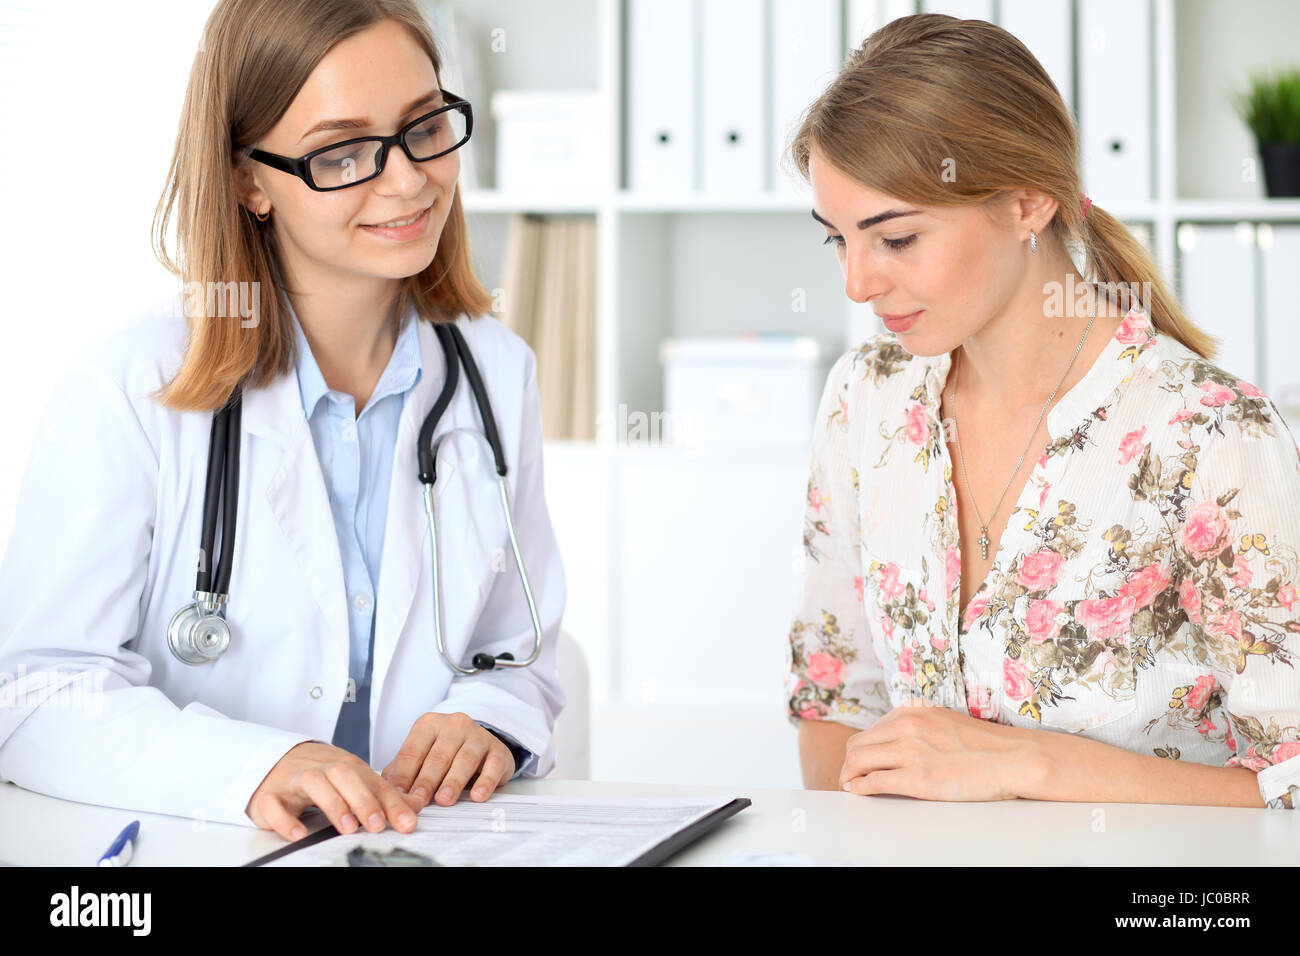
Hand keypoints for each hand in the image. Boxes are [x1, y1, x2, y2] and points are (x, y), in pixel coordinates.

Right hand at [245, 741, 420, 840]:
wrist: (275, 761)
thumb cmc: (321, 774)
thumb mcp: (354, 781)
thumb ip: (383, 795)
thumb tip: (415, 808)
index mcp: (345, 765)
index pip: (372, 780)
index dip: (391, 801)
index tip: (406, 823)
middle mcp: (321, 768)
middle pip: (343, 773)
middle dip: (363, 798)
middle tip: (376, 824)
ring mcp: (293, 780)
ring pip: (313, 782)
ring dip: (333, 804)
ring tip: (348, 827)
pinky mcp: (269, 796)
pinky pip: (273, 804)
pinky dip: (285, 819)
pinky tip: (299, 833)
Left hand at [381, 712, 515, 808]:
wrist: (480, 744)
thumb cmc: (444, 753)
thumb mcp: (421, 756)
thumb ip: (403, 771)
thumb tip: (388, 793)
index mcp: (429, 725)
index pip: (413, 751)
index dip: (404, 775)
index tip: (398, 796)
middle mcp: (455, 725)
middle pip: (438, 755)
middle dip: (427, 780)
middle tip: (419, 801)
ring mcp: (478, 736)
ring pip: (465, 759)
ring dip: (453, 781)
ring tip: (444, 800)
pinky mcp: (498, 750)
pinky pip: (493, 765)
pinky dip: (485, 782)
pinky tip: (477, 796)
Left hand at [839, 699, 1034, 801]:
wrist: (1014, 758)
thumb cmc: (986, 746)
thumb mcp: (945, 722)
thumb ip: (921, 726)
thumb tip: (901, 741)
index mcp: (912, 712)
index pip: (871, 730)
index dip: (860, 748)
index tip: (858, 761)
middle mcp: (906, 727)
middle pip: (857, 744)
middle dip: (849, 762)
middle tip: (850, 777)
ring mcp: (910, 752)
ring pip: (858, 761)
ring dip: (848, 776)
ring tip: (850, 787)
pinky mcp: (917, 778)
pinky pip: (873, 782)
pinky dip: (860, 788)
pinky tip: (858, 793)